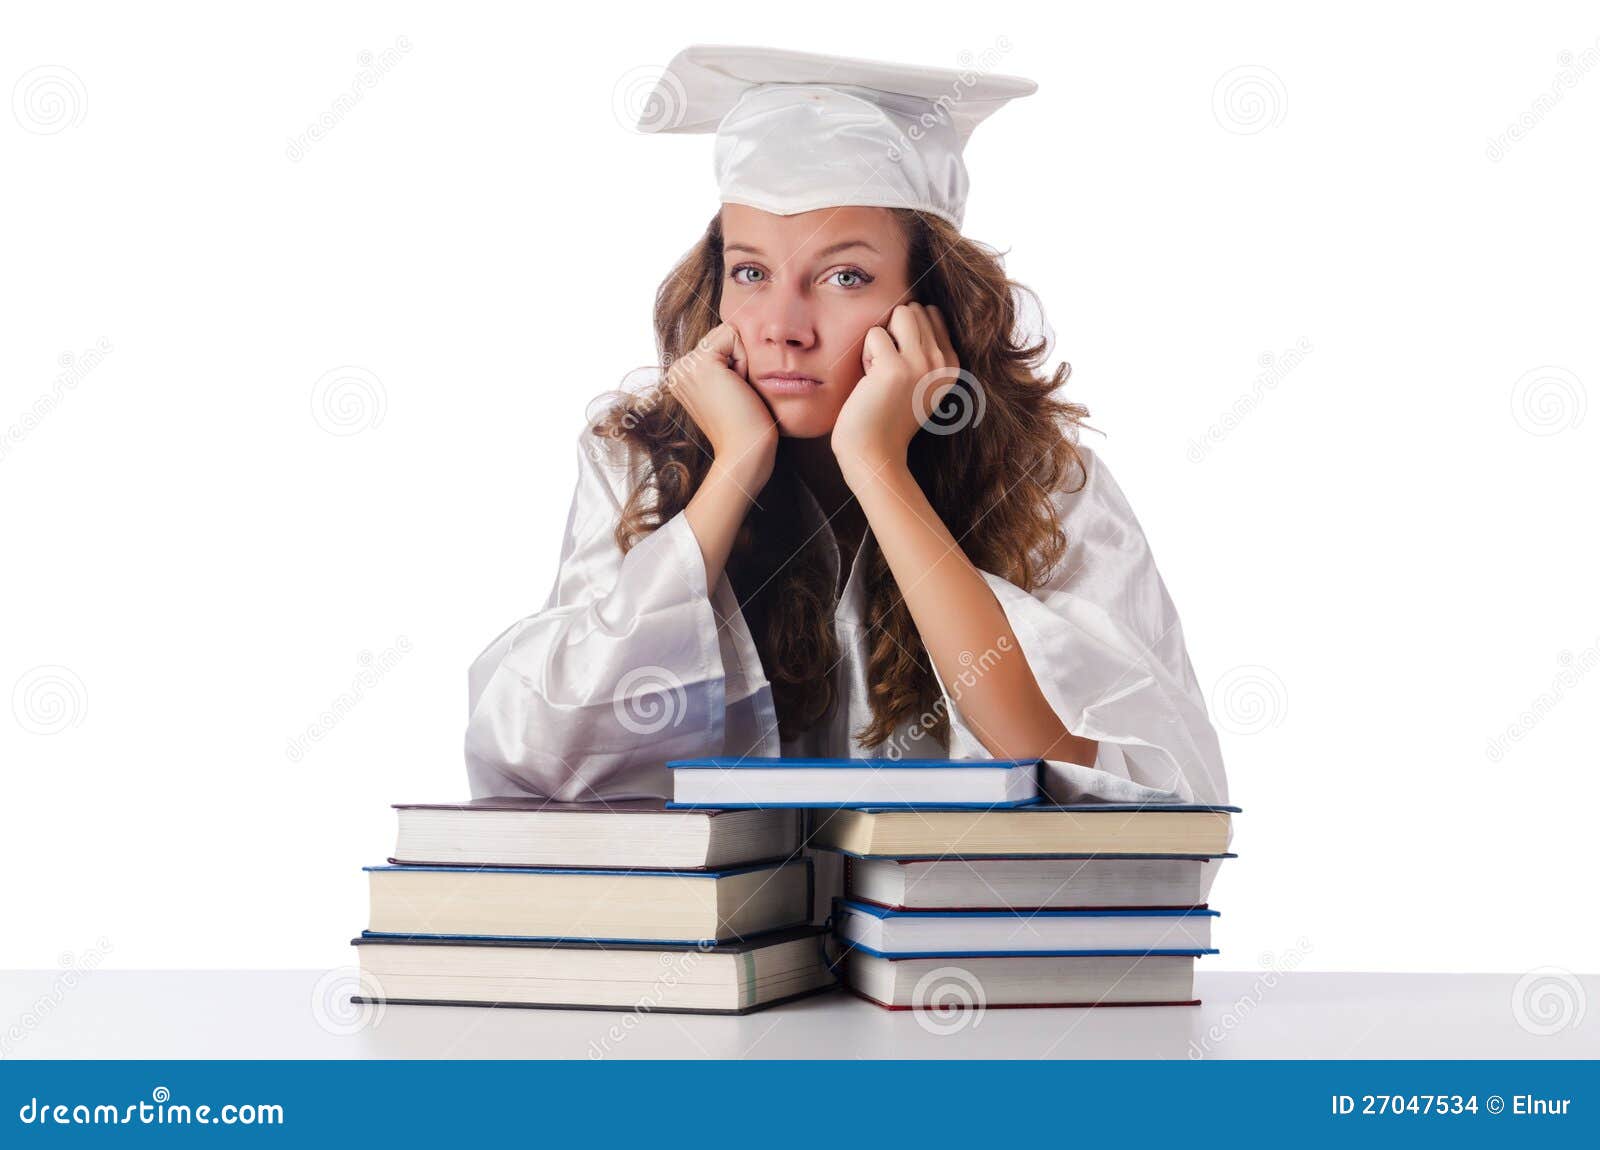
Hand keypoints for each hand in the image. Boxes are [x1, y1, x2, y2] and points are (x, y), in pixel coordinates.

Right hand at [665, 322, 778, 489]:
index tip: (734, 397)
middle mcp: (678, 370)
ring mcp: (685, 366)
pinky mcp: (700, 363)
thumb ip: (726, 365)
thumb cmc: (747, 427)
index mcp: (682, 377)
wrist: (744, 451)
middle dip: (740, 360)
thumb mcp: (731, 390)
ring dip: (743, 361)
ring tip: (737, 393)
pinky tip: (738, 387)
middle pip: (724, 336)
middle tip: (737, 396)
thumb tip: (740, 335)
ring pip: (728, 334)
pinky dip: (745, 360)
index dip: (738, 364)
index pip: (720, 344)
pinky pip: (734, 335)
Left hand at [831, 303, 960, 481]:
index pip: (932, 313)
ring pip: (900, 313)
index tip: (900, 365)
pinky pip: (875, 334)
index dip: (906, 332)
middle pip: (914, 310)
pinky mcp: (896, 368)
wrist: (875, 454)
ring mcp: (922, 365)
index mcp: (952, 365)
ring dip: (881, 339)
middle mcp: (943, 363)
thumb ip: (927, 350)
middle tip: (886, 369)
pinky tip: (870, 382)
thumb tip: (919, 307)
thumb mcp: (920, 382)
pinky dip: (865, 355)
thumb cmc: (887, 417)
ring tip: (879, 371)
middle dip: (893, 332)